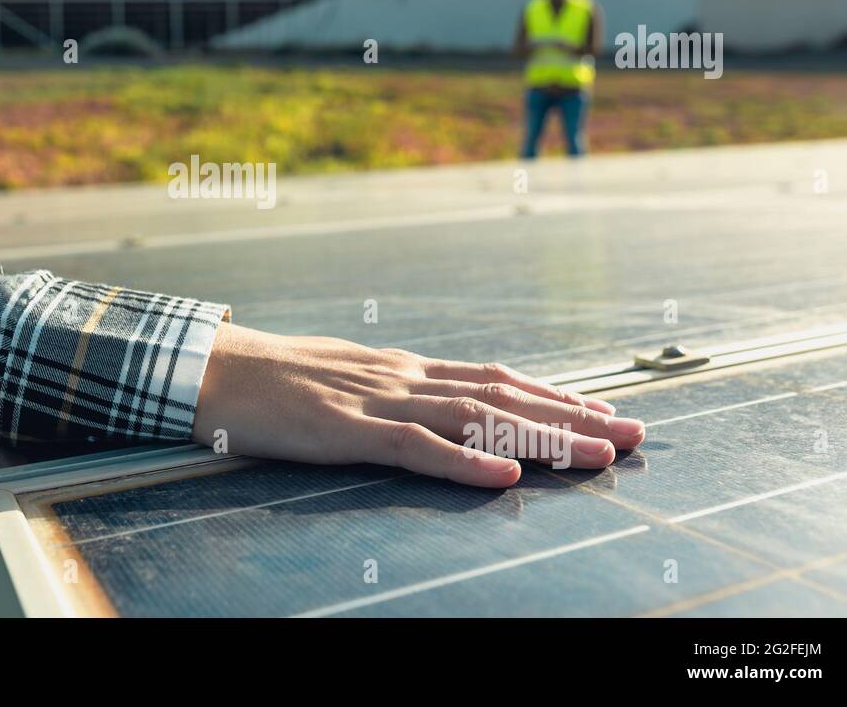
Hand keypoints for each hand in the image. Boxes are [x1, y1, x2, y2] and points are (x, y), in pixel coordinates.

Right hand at [193, 323, 643, 486]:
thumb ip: (390, 391)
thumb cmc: (275, 378)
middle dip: (571, 416)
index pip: (494, 379)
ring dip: (540, 439)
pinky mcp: (347, 431)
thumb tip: (431, 405)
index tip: (602, 409)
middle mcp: (404, 378)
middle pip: (503, 396)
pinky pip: (416, 448)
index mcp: (404, 369)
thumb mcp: (345, 377)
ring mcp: (378, 401)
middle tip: (631, 433)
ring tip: (595, 455)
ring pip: (476, 419)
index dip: (552, 395)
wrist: (215, 368)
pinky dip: (465, 463)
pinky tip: (504, 477)